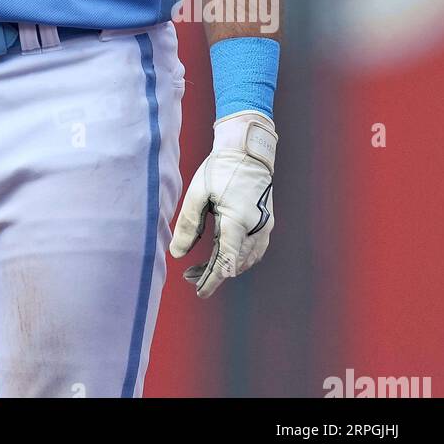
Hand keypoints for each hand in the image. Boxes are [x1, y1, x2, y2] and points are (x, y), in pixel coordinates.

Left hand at [169, 109, 275, 297]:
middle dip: (213, 274)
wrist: (248, 151)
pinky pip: (253, 250)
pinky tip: (221, 255)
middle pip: (234, 263)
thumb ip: (188, 224)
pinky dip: (237, 258)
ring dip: (225, 267)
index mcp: (238, 222)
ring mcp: (264, 227)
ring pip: (245, 259)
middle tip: (190, 278)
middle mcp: (256, 229)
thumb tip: (177, 254)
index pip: (225, 261)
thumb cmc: (221, 169)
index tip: (199, 292)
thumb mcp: (199, 192)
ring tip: (201, 268)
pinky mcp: (266, 223)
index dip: (212, 279)